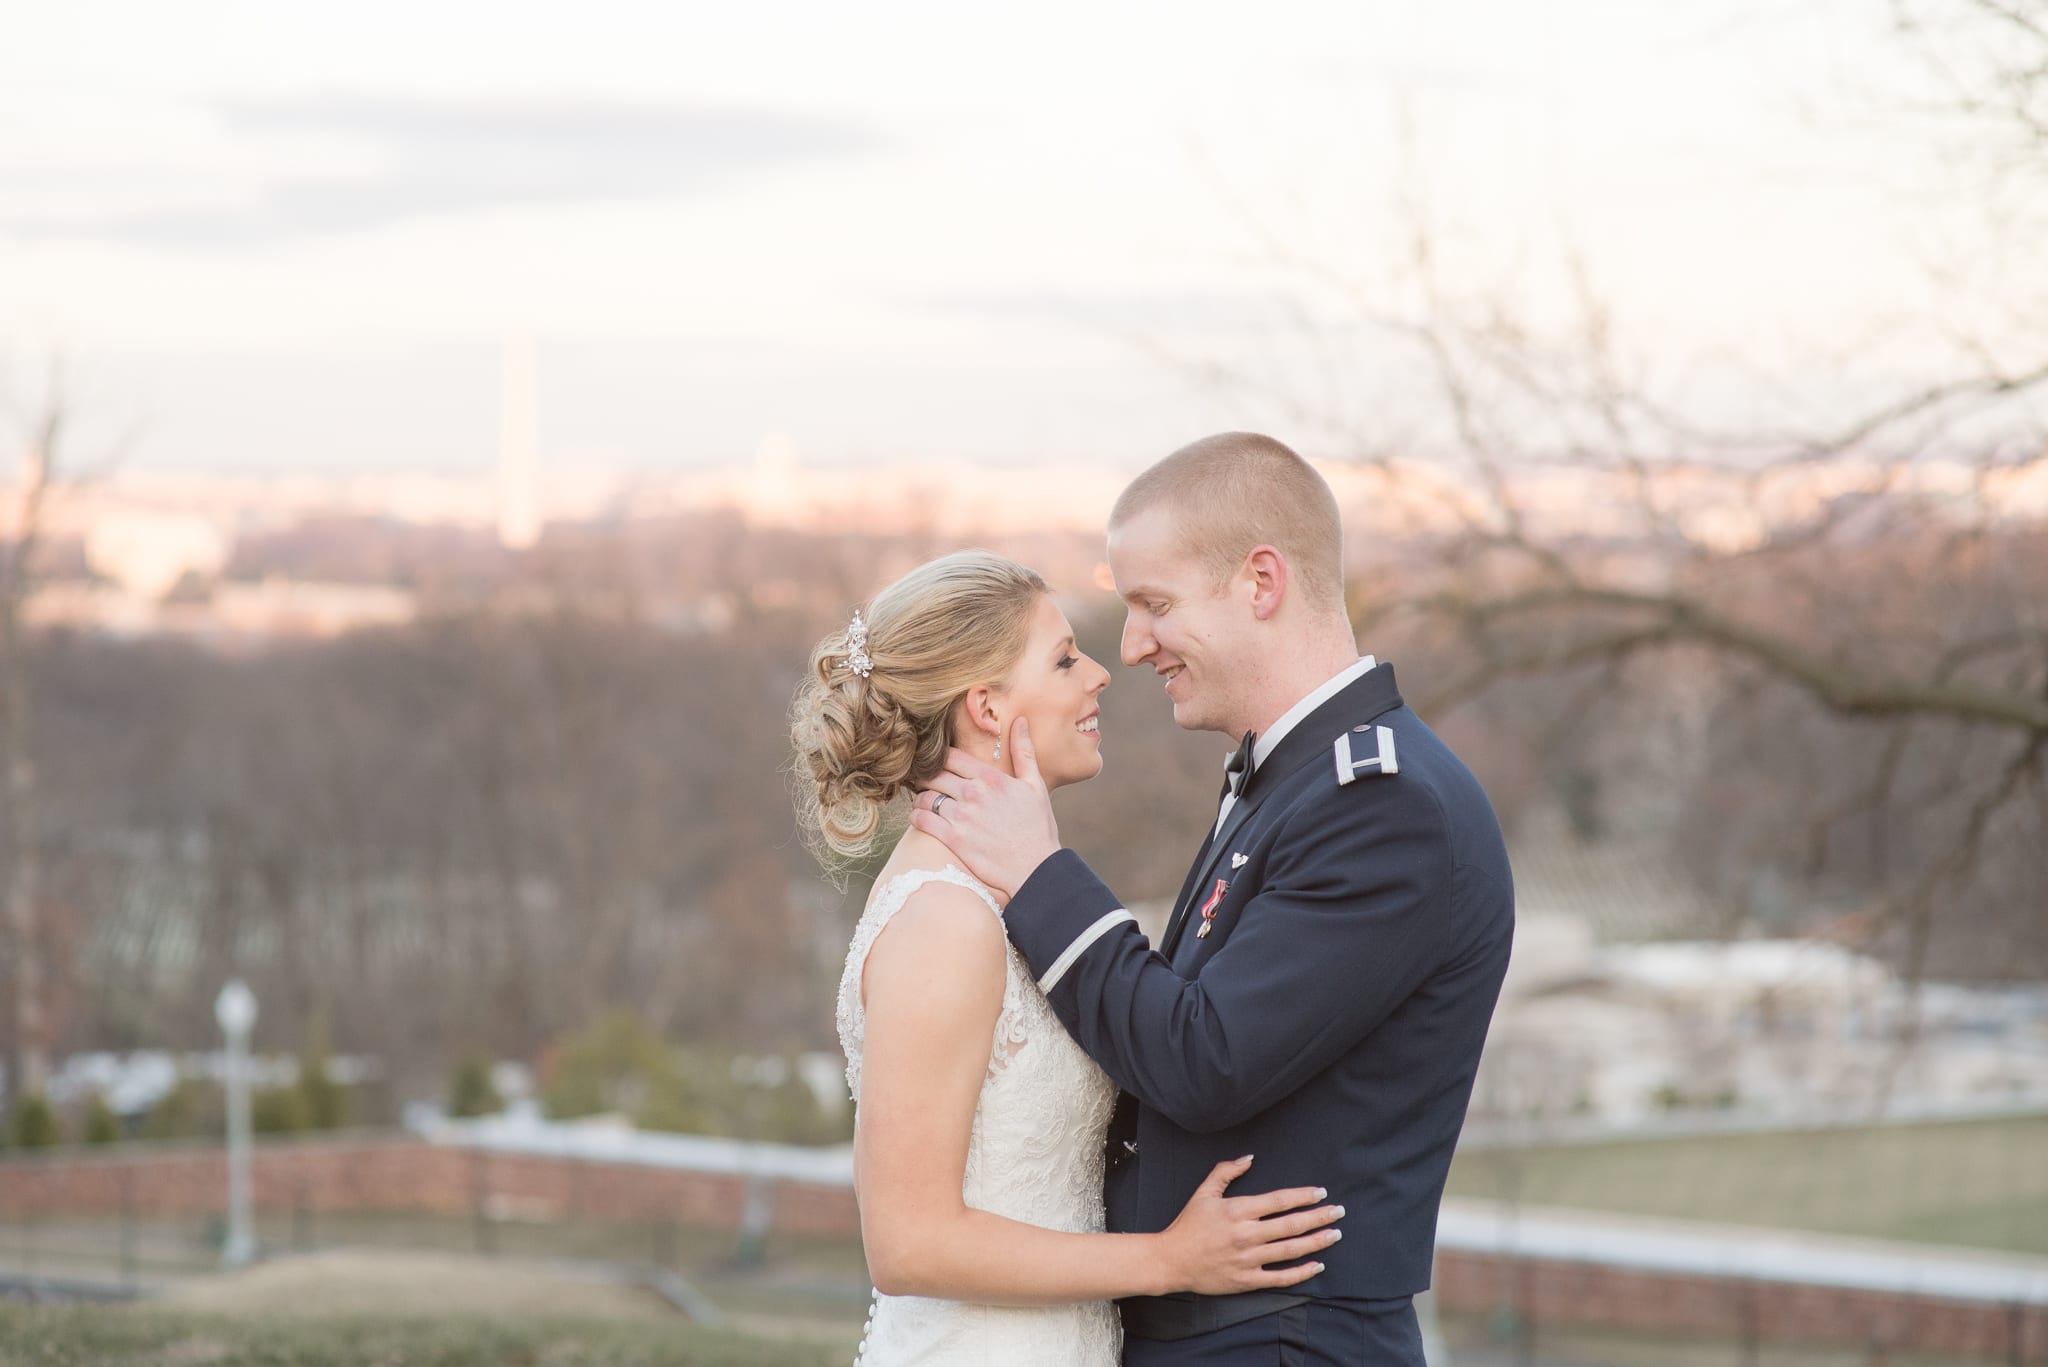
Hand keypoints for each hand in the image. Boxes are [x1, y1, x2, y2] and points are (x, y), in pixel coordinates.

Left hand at [910, 717, 1060, 898]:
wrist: (1036, 869)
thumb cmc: (1037, 828)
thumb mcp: (1035, 786)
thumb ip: (1024, 752)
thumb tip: (1021, 721)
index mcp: (990, 778)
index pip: (951, 757)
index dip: (940, 759)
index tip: (937, 765)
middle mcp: (973, 793)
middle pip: (933, 774)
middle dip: (926, 777)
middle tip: (923, 781)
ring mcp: (961, 816)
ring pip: (925, 796)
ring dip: (919, 797)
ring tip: (922, 800)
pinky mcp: (953, 839)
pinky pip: (922, 820)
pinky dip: (916, 815)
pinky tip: (919, 816)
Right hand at [1154, 1156, 1341, 1296]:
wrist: (1171, 1260)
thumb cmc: (1188, 1225)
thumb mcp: (1203, 1192)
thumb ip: (1226, 1171)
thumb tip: (1249, 1158)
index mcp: (1238, 1210)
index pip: (1279, 1201)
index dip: (1303, 1196)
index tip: (1320, 1193)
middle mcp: (1247, 1234)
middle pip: (1291, 1224)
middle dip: (1319, 1217)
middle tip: (1338, 1211)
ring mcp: (1249, 1259)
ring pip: (1291, 1250)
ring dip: (1317, 1241)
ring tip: (1334, 1234)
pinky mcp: (1247, 1280)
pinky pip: (1281, 1278)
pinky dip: (1302, 1272)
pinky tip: (1317, 1265)